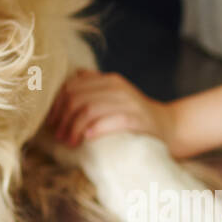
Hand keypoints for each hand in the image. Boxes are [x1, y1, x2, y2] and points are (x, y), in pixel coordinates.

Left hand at [47, 69, 177, 151]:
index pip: (71, 85)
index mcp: (109, 80)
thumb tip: (61, 91)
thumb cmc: (134, 117)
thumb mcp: (113, 98)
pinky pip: (112, 120)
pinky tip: (87, 138)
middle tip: (59, 135)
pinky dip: (96, 129)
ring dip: (74, 127)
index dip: (56, 104)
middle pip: (76, 97)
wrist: (170, 128)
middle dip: (62, 118)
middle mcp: (118, 87)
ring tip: (69, 141)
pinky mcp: (138, 120)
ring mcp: (129, 102)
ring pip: (89, 108)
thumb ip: (92, 91)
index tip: (51, 122)